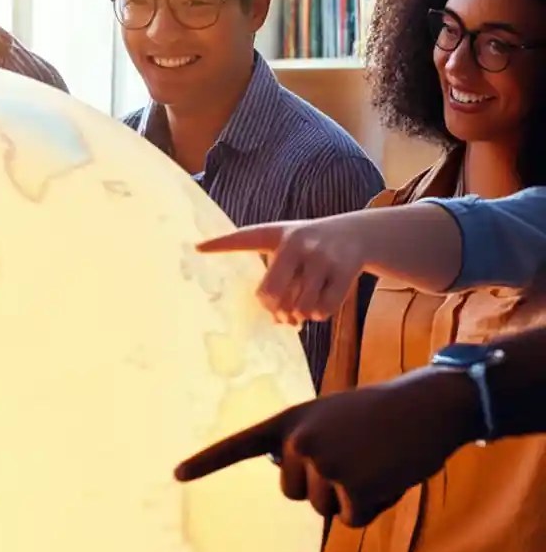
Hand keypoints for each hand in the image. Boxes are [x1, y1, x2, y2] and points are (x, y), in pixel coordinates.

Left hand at [173, 367, 482, 526]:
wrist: (426, 404)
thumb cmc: (381, 413)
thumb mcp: (330, 419)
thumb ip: (302, 445)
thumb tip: (290, 481)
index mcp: (289, 422)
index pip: (239, 446)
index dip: (207, 463)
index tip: (176, 475)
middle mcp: (297, 442)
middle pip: (293, 492)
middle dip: (323, 485)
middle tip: (354, 454)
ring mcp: (322, 464)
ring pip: (322, 507)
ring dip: (350, 494)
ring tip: (373, 459)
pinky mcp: (351, 486)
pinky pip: (351, 518)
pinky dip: (372, 506)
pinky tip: (386, 476)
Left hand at [198, 218, 367, 325]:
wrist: (356, 234)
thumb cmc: (308, 247)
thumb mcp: (283, 244)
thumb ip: (270, 273)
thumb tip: (272, 317)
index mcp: (275, 234)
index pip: (244, 238)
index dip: (220, 244)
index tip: (195, 248)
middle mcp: (297, 242)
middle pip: (271, 293)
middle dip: (274, 309)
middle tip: (280, 315)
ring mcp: (322, 257)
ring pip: (300, 306)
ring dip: (298, 315)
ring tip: (299, 311)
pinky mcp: (345, 271)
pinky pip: (323, 309)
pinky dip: (318, 315)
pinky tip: (318, 307)